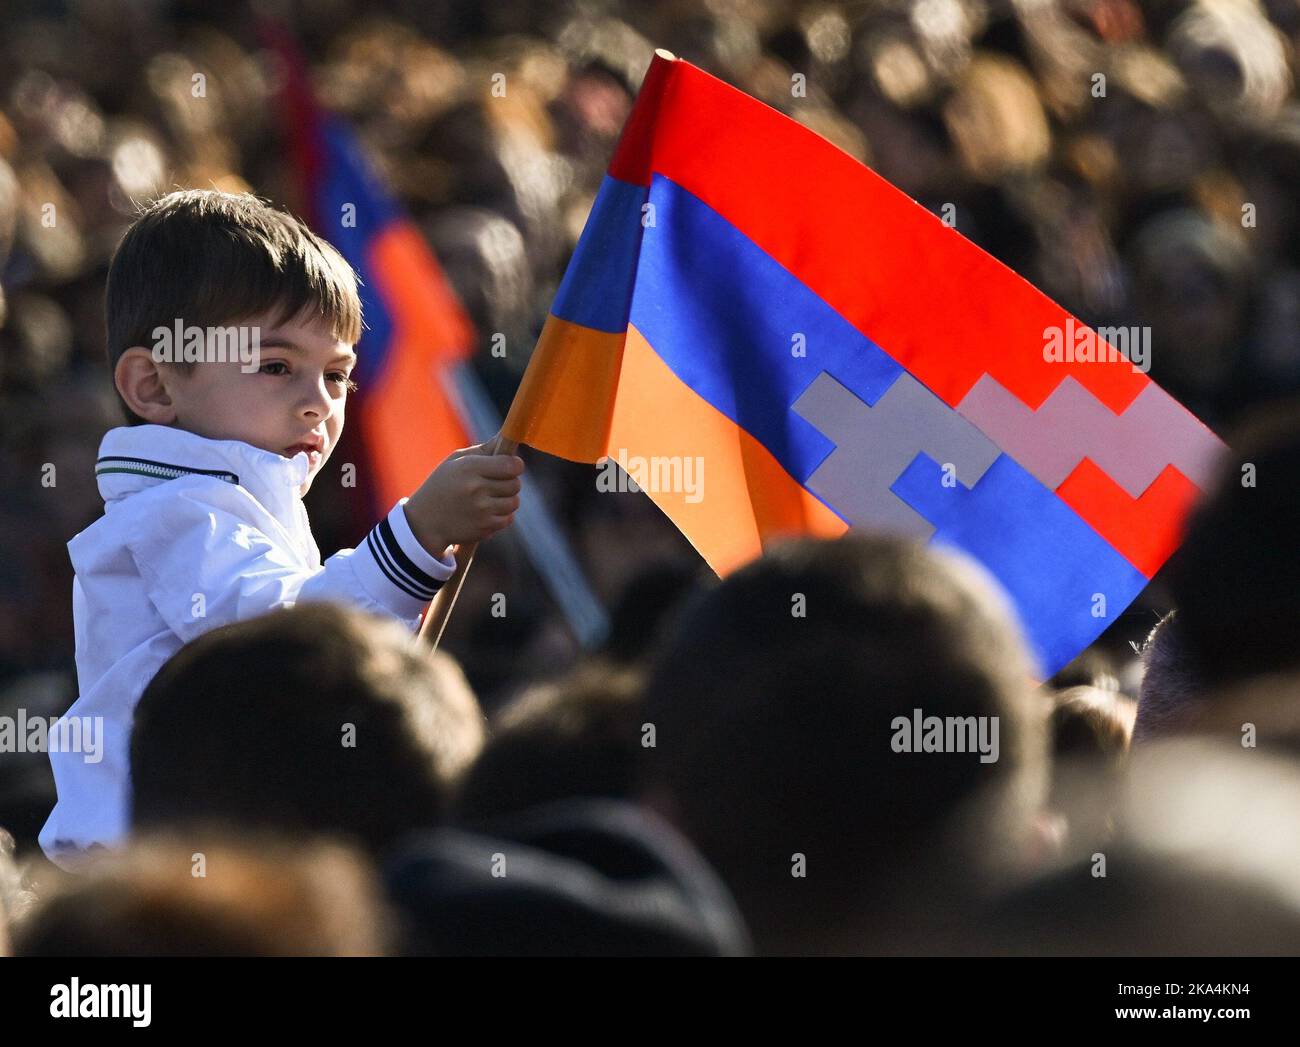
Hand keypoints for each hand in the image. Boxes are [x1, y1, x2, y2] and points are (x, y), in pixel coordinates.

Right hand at [404, 437, 523, 554]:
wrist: (425, 521)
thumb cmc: (442, 485)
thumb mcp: (455, 462)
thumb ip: (483, 450)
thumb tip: (507, 436)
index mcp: (469, 468)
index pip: (510, 465)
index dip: (515, 465)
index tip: (512, 466)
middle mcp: (476, 489)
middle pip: (515, 484)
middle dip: (510, 482)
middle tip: (498, 483)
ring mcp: (481, 510)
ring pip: (514, 502)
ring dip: (507, 500)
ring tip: (492, 498)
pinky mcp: (484, 527)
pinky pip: (508, 519)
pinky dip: (502, 516)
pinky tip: (488, 512)